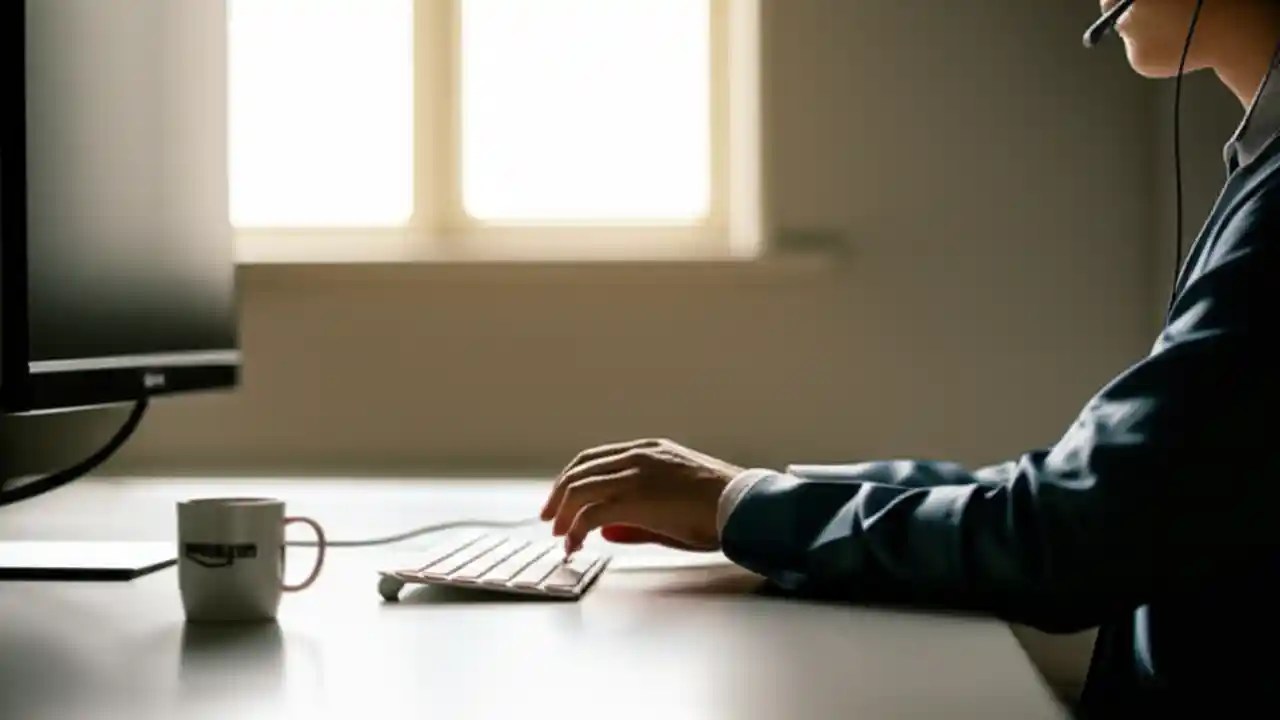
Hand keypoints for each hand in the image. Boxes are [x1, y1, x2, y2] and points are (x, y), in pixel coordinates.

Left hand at [540, 438, 744, 553]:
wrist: (741, 504)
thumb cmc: (719, 506)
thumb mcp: (675, 501)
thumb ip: (638, 514)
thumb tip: (607, 530)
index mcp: (649, 450)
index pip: (595, 458)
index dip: (572, 478)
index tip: (562, 497)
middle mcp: (637, 456)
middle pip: (580, 470)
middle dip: (559, 496)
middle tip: (551, 518)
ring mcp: (634, 475)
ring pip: (579, 488)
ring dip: (564, 513)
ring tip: (561, 535)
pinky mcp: (633, 499)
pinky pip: (591, 513)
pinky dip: (576, 530)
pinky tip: (575, 544)